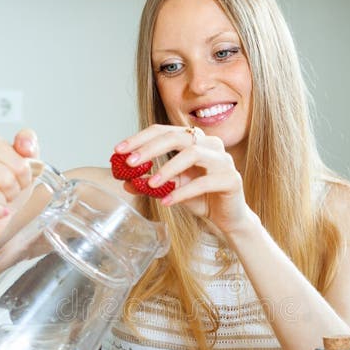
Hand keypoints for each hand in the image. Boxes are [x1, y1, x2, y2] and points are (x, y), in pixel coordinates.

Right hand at [0, 129, 38, 238]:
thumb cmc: (4, 184)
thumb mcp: (23, 161)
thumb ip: (28, 144)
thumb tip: (26, 147)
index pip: (20, 164)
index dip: (25, 177)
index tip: (20, 178)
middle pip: (6, 178)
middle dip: (13, 190)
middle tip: (9, 191)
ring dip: (1, 202)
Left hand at [112, 124, 248, 233]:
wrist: (228, 218)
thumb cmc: (201, 198)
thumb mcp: (171, 189)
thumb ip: (151, 183)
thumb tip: (125, 181)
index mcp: (194, 141)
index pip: (164, 130)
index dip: (140, 138)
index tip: (118, 150)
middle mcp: (210, 144)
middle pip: (177, 136)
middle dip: (150, 148)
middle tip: (130, 163)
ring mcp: (223, 160)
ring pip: (192, 154)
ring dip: (167, 168)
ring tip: (150, 184)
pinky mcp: (231, 179)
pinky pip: (204, 183)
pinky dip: (182, 192)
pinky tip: (167, 202)